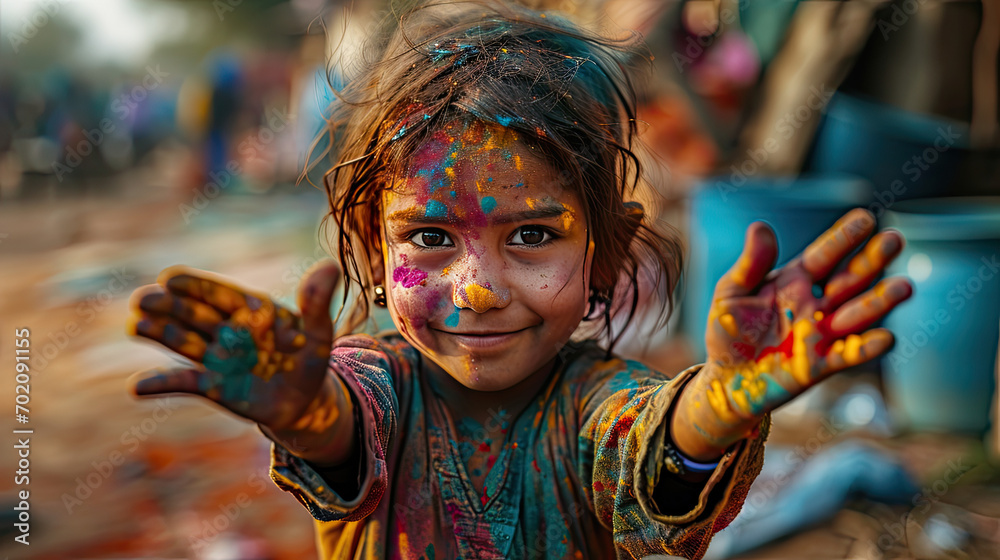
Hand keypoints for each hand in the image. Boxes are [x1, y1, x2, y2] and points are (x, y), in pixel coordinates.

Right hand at [126, 261, 342, 433]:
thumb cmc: (311, 360)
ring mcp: (218, 357)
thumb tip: (331, 266)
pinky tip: (138, 387)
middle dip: (169, 306)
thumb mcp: (319, 333)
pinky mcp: (213, 386)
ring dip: (161, 333)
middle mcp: (228, 330)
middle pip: (194, 314)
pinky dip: (162, 384)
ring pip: (184, 341)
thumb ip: (317, 303)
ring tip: (137, 325)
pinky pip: (185, 383)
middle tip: (143, 298)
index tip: (170, 278)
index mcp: (251, 310)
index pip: (220, 294)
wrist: (305, 402)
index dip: (196, 286)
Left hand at [673, 209, 911, 458]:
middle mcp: (815, 304)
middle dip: (872, 261)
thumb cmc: (728, 329)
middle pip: (849, 279)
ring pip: (857, 314)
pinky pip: (848, 354)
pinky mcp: (820, 365)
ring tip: (904, 287)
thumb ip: (750, 264)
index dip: (843, 238)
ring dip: (879, 302)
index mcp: (795, 281)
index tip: (866, 218)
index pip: (824, 255)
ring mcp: (821, 334)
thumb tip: (760, 226)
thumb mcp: (731, 292)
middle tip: (895, 239)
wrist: (726, 378)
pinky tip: (887, 338)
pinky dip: (867, 347)